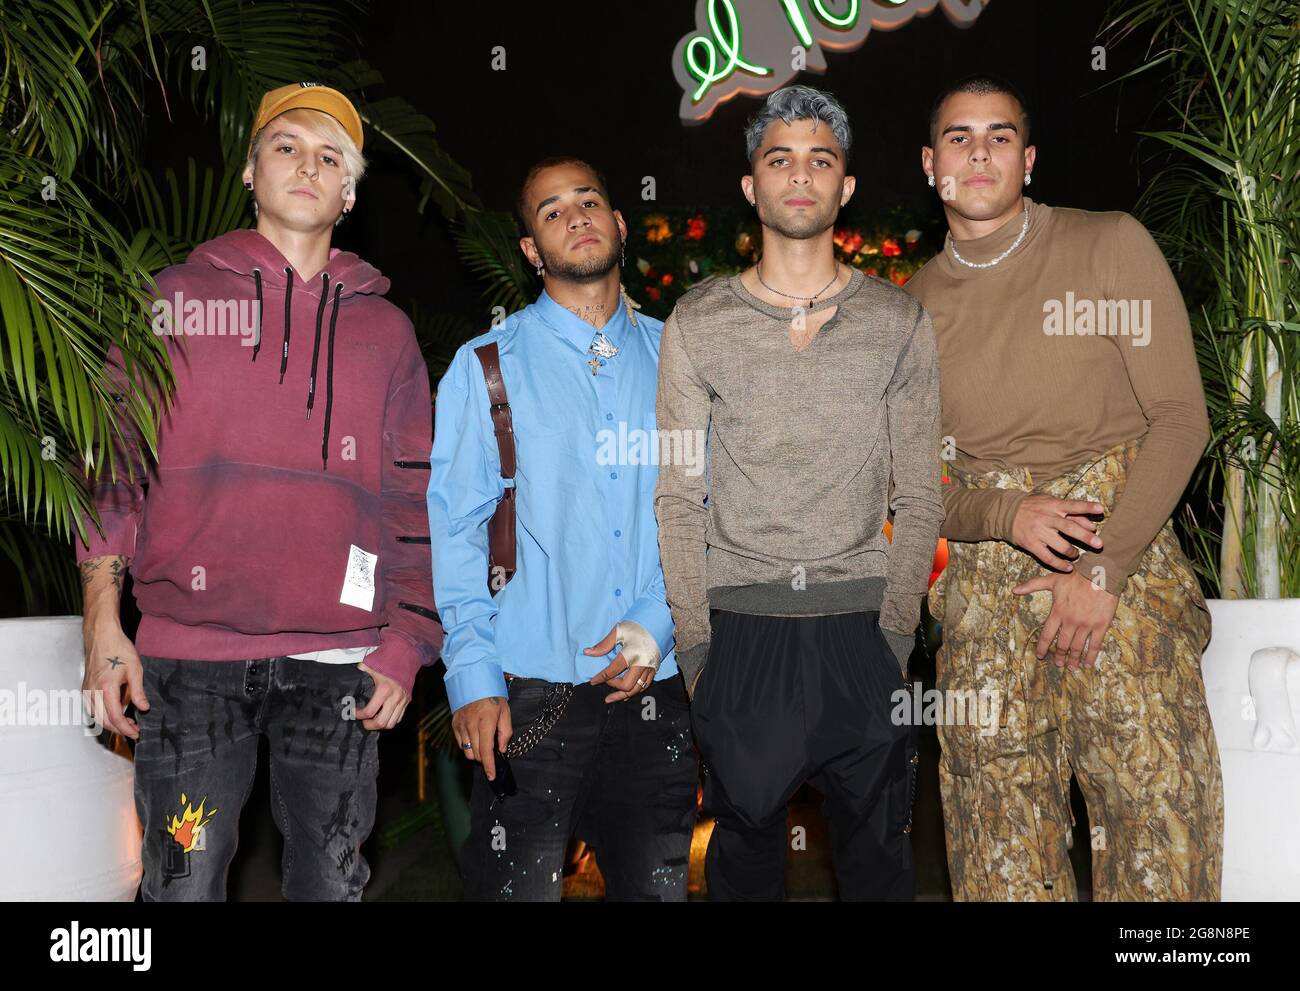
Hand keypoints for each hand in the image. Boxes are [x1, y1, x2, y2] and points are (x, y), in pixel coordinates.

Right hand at [81, 620, 148, 739]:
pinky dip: (102, 715)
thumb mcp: (135, 669)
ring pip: (95, 716)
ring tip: (127, 723)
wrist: (101, 636)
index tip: (136, 733)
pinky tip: (113, 713)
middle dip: (119, 729)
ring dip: (110, 723)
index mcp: (106, 687)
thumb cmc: (118, 649)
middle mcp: (92, 691)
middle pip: (103, 720)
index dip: (126, 728)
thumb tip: (143, 708)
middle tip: (134, 730)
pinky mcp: (85, 688)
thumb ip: (138, 691)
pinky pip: (91, 708)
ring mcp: (86, 690)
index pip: (115, 716)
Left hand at [356, 661, 411, 730]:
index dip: (359, 715)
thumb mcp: (369, 664)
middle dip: (369, 725)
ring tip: (372, 721)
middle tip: (363, 721)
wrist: (406, 655)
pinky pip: (399, 718)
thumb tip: (347, 678)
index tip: (353, 711)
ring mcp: (403, 700)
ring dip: (380, 725)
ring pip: (392, 723)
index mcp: (384, 689)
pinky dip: (390, 720)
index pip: (369, 711)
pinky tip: (383, 715)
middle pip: (381, 722)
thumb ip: (359, 672)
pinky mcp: (408, 701)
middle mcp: (395, 697)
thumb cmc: (387, 659)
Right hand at [451, 696, 510, 779]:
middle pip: (476, 754)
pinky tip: (475, 738)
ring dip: (476, 753)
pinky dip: (468, 746)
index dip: (489, 766)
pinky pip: (461, 744)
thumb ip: (505, 733)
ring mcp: (461, 725)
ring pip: (467, 751)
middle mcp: (471, 725)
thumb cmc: (493, 697)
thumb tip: (501, 750)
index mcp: (486, 722)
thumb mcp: (505, 712)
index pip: (486, 751)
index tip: (492, 776)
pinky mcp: (454, 724)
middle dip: (485, 759)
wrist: (474, 682)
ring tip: (483, 743)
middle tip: (493, 752)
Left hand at [584, 625, 654, 702]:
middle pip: (627, 685)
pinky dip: (635, 690)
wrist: (658, 620)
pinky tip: (627, 693)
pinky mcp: (655, 668)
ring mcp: (650, 667)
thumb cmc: (637, 625)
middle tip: (605, 688)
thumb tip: (587, 652)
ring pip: (637, 688)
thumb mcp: (618, 632)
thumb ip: (603, 645)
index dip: (601, 677)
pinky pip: (645, 685)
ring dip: (624, 694)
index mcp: (631, 654)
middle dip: (614, 688)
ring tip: (612, 698)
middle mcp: (642, 664)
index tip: (593, 681)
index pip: (612, 671)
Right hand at [1010, 495, 1105, 571]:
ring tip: (1076, 554)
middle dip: (1085, 536)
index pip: (1072, 505)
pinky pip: (1048, 557)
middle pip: (1069, 528)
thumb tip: (1092, 525)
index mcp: (1053, 506)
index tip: (1101, 509)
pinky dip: (1059, 564)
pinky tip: (1068, 567)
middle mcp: (1046, 518)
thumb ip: (1072, 513)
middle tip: (1099, 544)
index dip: (1087, 507)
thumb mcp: (1050, 504)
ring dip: (1072, 552)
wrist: (1006, 513)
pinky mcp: (1031, 544)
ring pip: (1060, 545)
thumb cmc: (1034, 508)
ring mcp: (1038, 532)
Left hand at [1013, 569, 1119, 669]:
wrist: (1100, 573)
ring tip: (1071, 667)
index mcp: (1057, 612)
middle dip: (1059, 656)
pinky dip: (1091, 656)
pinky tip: (1088, 664)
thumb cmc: (1075, 576)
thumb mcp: (1051, 580)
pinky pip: (1095, 645)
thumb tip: (1014, 590)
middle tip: (1058, 664)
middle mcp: (1070, 621)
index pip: (1047, 635)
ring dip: (1073, 659)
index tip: (1041, 656)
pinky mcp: (1101, 625)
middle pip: (1062, 644)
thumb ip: (1032, 586)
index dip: (1043, 647)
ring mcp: (1086, 625)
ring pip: (1077, 647)